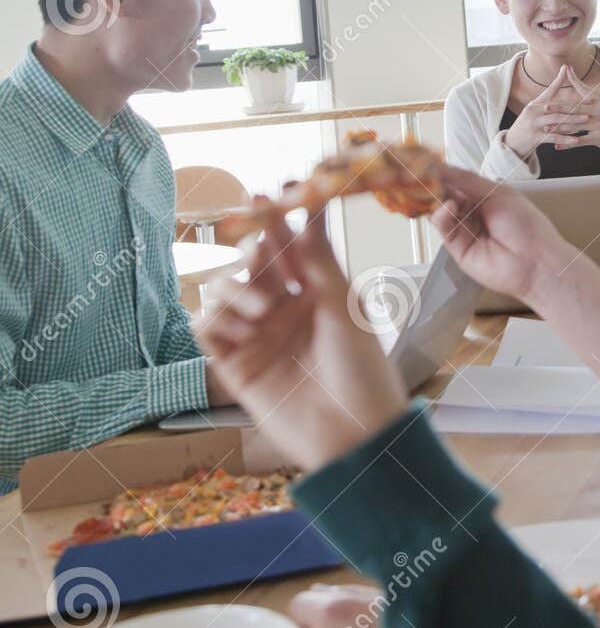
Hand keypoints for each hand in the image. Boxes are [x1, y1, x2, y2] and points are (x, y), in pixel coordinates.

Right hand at [197, 213, 407, 473]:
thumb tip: (310, 208)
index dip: (278, 222)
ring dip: (235, 292)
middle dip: (253, 253)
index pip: (290, 249)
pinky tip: (236, 330)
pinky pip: (207, 333)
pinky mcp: (237, 368)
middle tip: (260, 253)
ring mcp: (258, 338)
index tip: (272, 192)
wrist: (356, 434)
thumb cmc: (364, 370)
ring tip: (262, 313)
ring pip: (224, 294)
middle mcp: (283, 312)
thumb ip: (320, 260)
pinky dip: (213, 323)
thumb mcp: (344, 308)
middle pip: (253, 267)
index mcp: (315, 295)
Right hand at [433, 163, 567, 304]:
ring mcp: (463, 230)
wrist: (535, 261)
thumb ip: (466, 180)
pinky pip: (443, 226)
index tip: (428, 162)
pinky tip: (449, 207)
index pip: (455, 181)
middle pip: (443, 195)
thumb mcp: (497, 192)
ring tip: (435, 190)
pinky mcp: (456, 247)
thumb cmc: (526, 225)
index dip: (442, 172)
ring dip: (435, 198)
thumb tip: (441, 167)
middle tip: (419, 172)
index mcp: (483, 197)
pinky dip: (442, 214)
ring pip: (439, 210)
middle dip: (432, 184)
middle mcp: (470, 212)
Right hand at [503, 66, 589, 159]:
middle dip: (573, 105)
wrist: (511, 144)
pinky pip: (553, 137)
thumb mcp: (533, 115)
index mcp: (535, 104)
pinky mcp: (534, 136)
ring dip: (573, 120)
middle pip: (557, 106)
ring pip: (557, 120)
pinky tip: (576, 140)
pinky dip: (566, 139)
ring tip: (586, 120)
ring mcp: (533, 123)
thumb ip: (546, 109)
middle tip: (588, 105)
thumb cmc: (526, 129)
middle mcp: (533, 111)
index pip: (549, 90)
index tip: (567, 68)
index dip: (558, 79)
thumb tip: (563, 104)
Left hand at [550, 67, 599, 158]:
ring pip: (576, 125)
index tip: (564, 72)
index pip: (586, 89)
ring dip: (560, 127)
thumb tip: (578, 80)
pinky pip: (580, 141)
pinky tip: (557, 145)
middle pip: (577, 108)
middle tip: (545, 108)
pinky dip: (567, 144)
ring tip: (546, 128)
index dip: (575, 80)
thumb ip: (591, 96)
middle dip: (560, 108)